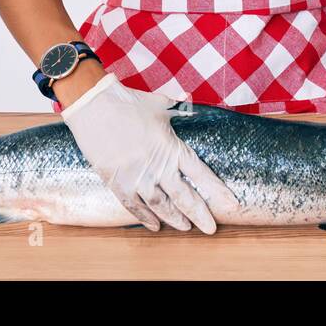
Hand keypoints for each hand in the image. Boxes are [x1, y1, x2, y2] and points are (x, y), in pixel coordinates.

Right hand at [60, 72, 240, 232]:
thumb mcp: (160, 103)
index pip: (200, 174)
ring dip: (175, 219)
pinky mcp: (117, 182)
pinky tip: (155, 226)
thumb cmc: (129, 102)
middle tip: (211, 228)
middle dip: (200, 214)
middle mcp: (157, 166)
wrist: (93, 106)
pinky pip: (134, 206)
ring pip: (160, 206)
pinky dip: (145, 217)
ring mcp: (136, 177)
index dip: (217, 191)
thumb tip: (189, 97)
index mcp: (171, 147)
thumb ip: (179, 105)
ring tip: (186, 228)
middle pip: (184, 197)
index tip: (232, 204)